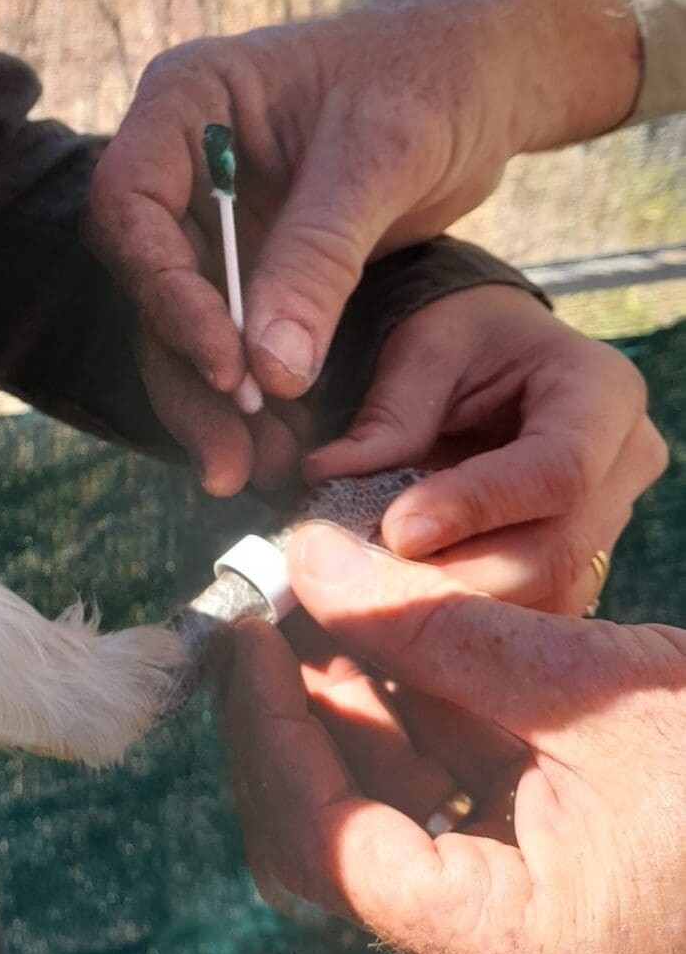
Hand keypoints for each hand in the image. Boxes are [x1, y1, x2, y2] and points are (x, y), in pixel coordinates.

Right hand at [85, 0, 639, 486]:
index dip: (162, 290)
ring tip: (255, 470)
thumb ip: (318, 258)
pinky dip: (254, 390)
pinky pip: (232, 332)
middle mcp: (181, 160)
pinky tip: (282, 444)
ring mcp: (211, 213)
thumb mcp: (380, 158)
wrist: (481, 80)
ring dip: (212, 399)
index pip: (128, 202)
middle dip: (185, 369)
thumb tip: (267, 371)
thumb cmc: (430, 78)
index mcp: (187, 100)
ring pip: (180, 319)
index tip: (226, 364)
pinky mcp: (249, 258)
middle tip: (230, 454)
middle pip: (146, 277)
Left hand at [225, 524, 685, 953]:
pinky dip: (417, 709)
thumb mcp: (594, 693)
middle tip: (291, 601)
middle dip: (303, 708)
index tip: (251, 627)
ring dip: (356, 696)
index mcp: (504, 939)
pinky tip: (414, 631)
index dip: (270, 729)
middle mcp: (493, 938)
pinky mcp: (540, 862)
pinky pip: (444, 788)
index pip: (326, 843)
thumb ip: (439, 627)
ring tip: (350, 597)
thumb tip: (308, 556)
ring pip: (382, 802)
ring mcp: (513, 902)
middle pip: (335, 830)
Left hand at [305, 285, 665, 613]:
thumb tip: (329, 476)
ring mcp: (609, 520)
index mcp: (601, 393)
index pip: (556, 470)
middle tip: (364, 578)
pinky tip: (400, 606)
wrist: (489, 350)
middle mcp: (624, 463)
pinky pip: (529, 610)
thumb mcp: (423, 349)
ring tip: (372, 591)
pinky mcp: (578, 559)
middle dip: (456, 574)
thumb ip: (389, 414)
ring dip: (454, 605)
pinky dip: (462, 617)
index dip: (476, 507)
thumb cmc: (459, 336)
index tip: (397, 528)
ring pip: (545, 595)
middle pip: (557, 550)